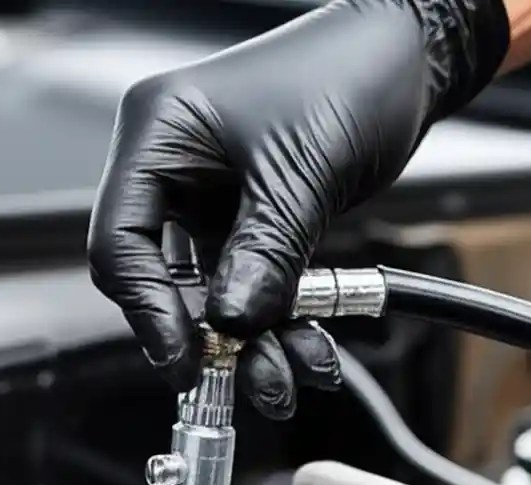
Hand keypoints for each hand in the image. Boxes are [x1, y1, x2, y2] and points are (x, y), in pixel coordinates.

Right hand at [87, 0, 508, 417]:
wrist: (410, 57)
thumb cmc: (350, 72)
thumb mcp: (301, 172)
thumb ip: (264, 255)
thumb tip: (231, 324)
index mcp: (159, 133)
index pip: (120, 240)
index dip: (147, 308)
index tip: (186, 357)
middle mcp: (175, 166)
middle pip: (161, 276)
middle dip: (208, 335)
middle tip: (239, 379)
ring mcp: (212, 194)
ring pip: (213, 290)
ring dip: (253, 340)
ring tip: (287, 377)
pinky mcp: (250, 216)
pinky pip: (252, 282)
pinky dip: (279, 319)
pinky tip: (307, 347)